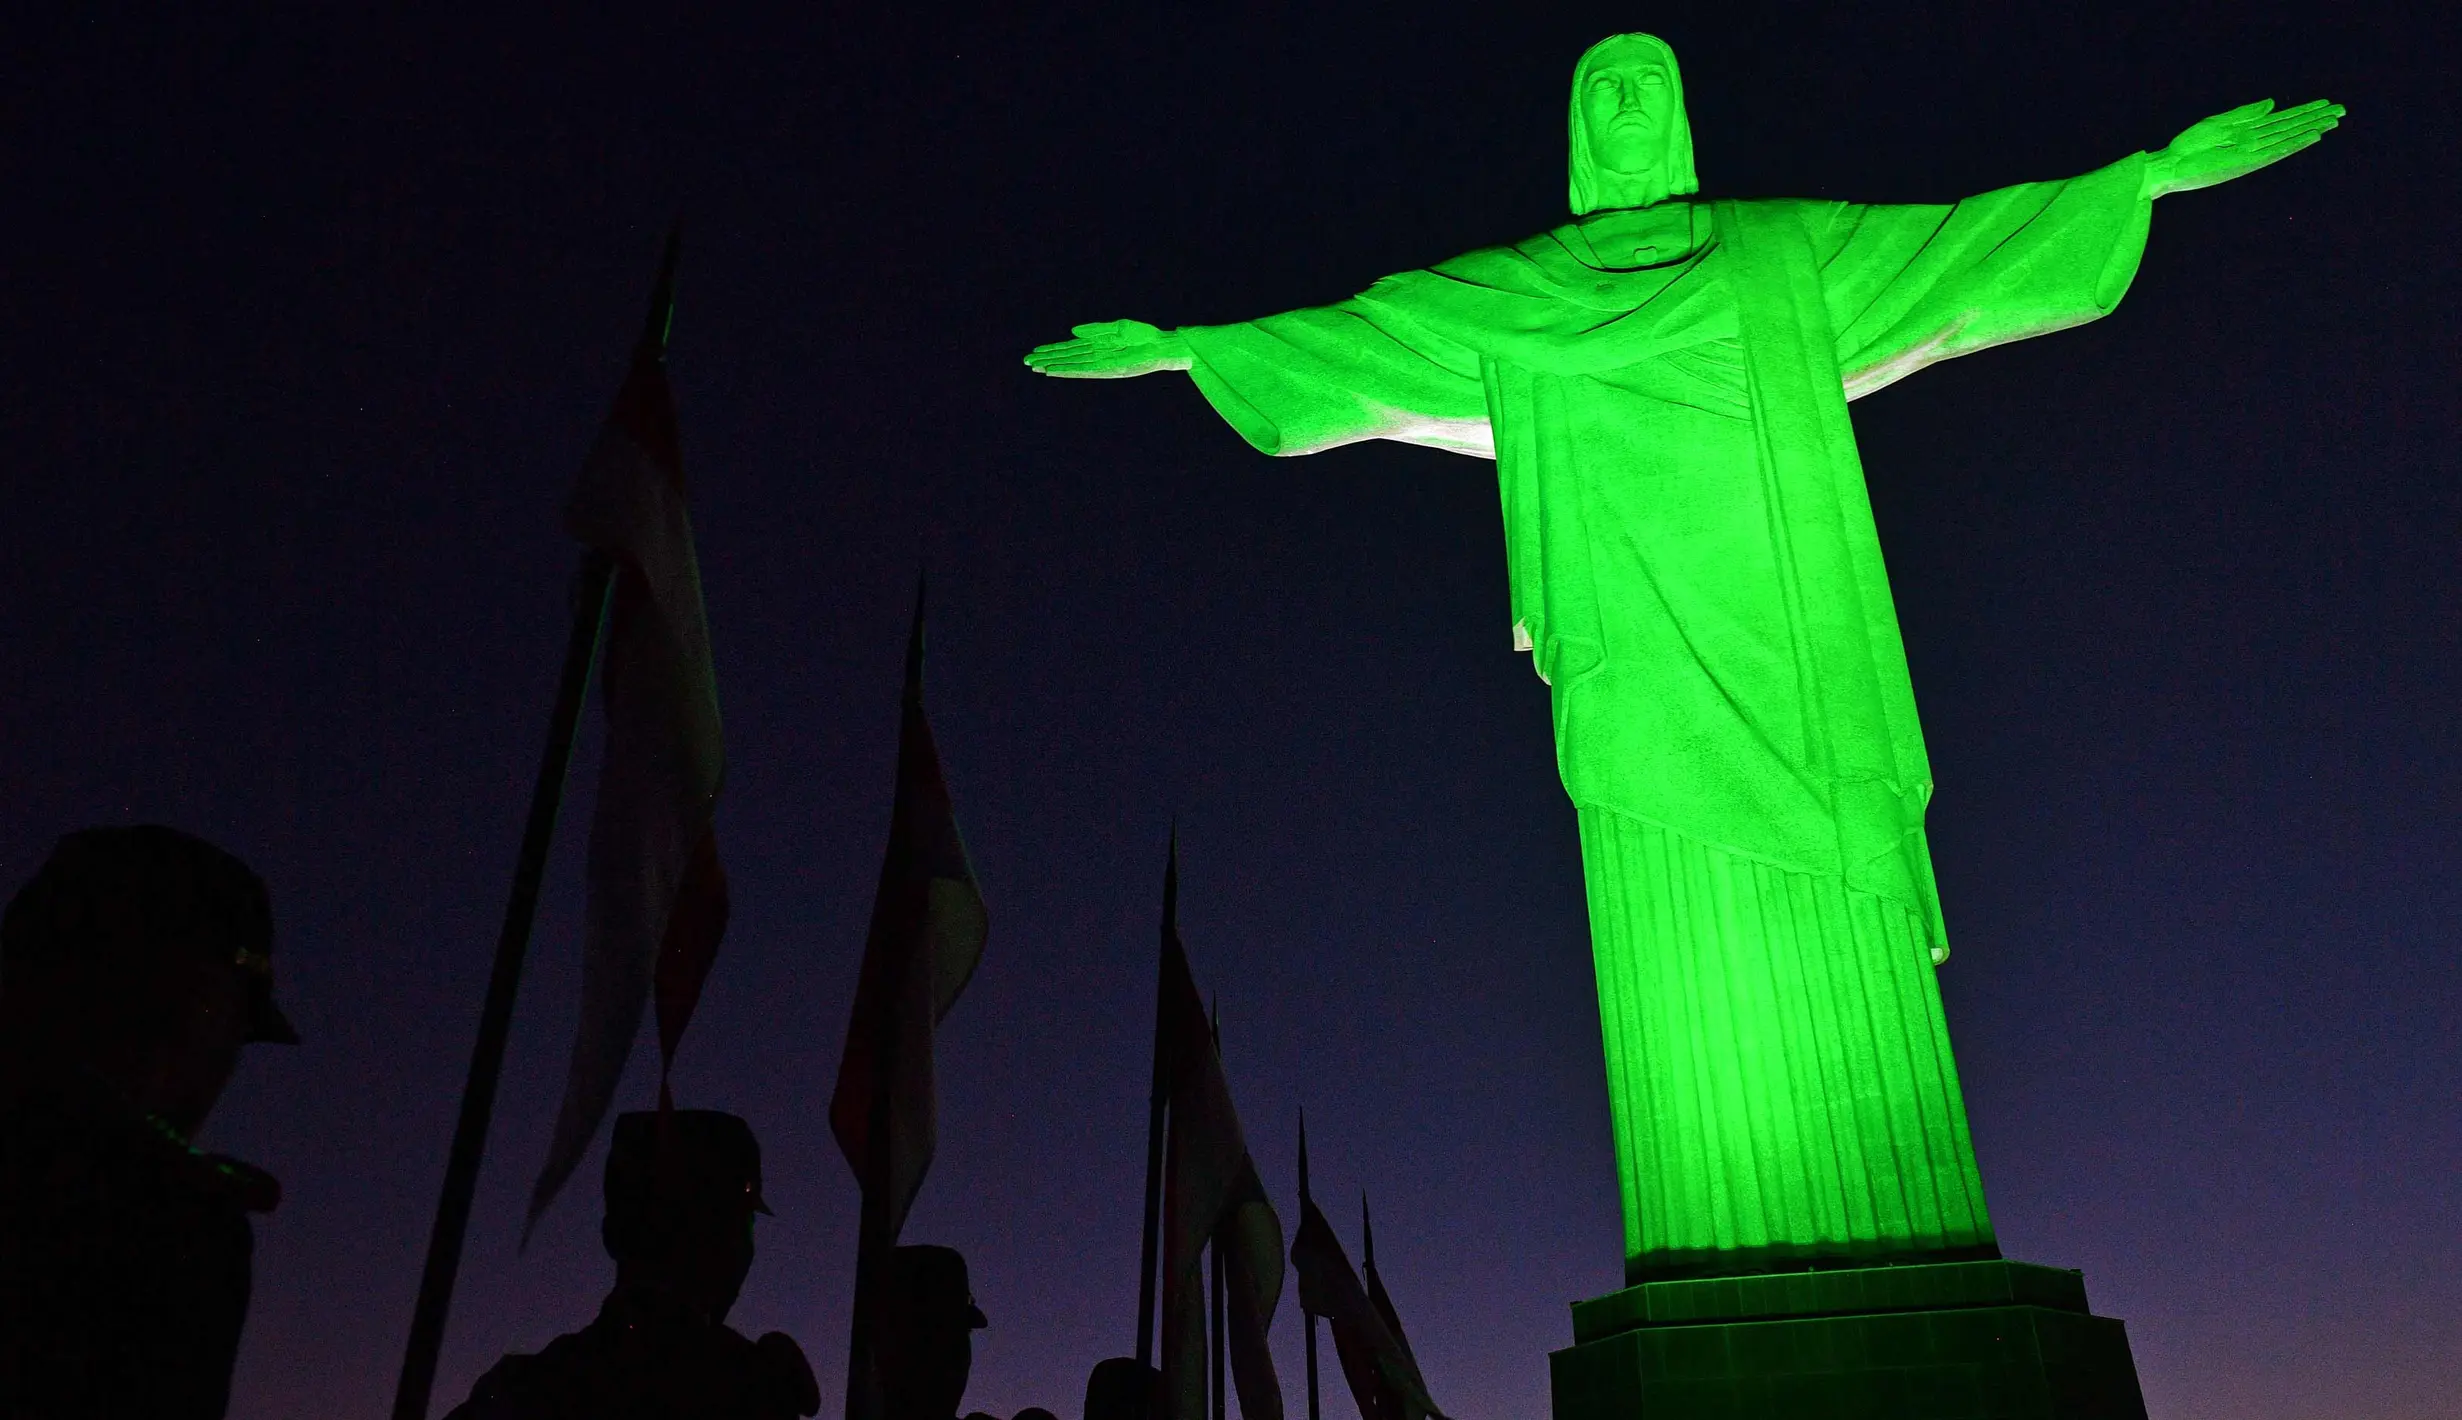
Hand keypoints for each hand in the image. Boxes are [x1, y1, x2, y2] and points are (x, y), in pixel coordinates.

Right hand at [1023, 320, 1191, 378]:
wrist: (1161, 346)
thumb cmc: (1144, 335)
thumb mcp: (1118, 327)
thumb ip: (1095, 330)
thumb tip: (1072, 332)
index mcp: (1098, 344)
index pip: (1071, 348)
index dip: (1053, 349)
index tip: (1036, 351)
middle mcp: (1097, 356)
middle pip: (1066, 358)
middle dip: (1047, 359)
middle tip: (1027, 361)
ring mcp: (1101, 363)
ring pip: (1071, 365)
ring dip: (1053, 366)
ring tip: (1035, 367)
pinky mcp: (1107, 369)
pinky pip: (1083, 371)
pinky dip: (1068, 371)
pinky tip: (1055, 371)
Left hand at [2148, 98, 2343, 197]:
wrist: (2170, 165)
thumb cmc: (2189, 145)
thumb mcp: (2218, 123)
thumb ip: (2246, 113)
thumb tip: (2273, 103)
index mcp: (2247, 130)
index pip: (2282, 119)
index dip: (2304, 111)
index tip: (2326, 104)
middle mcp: (2254, 142)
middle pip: (2291, 127)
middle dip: (2316, 119)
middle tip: (2342, 111)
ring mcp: (2252, 152)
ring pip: (2288, 137)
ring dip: (2311, 129)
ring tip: (2334, 121)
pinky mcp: (2246, 162)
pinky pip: (2275, 151)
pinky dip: (2294, 144)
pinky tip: (2311, 137)